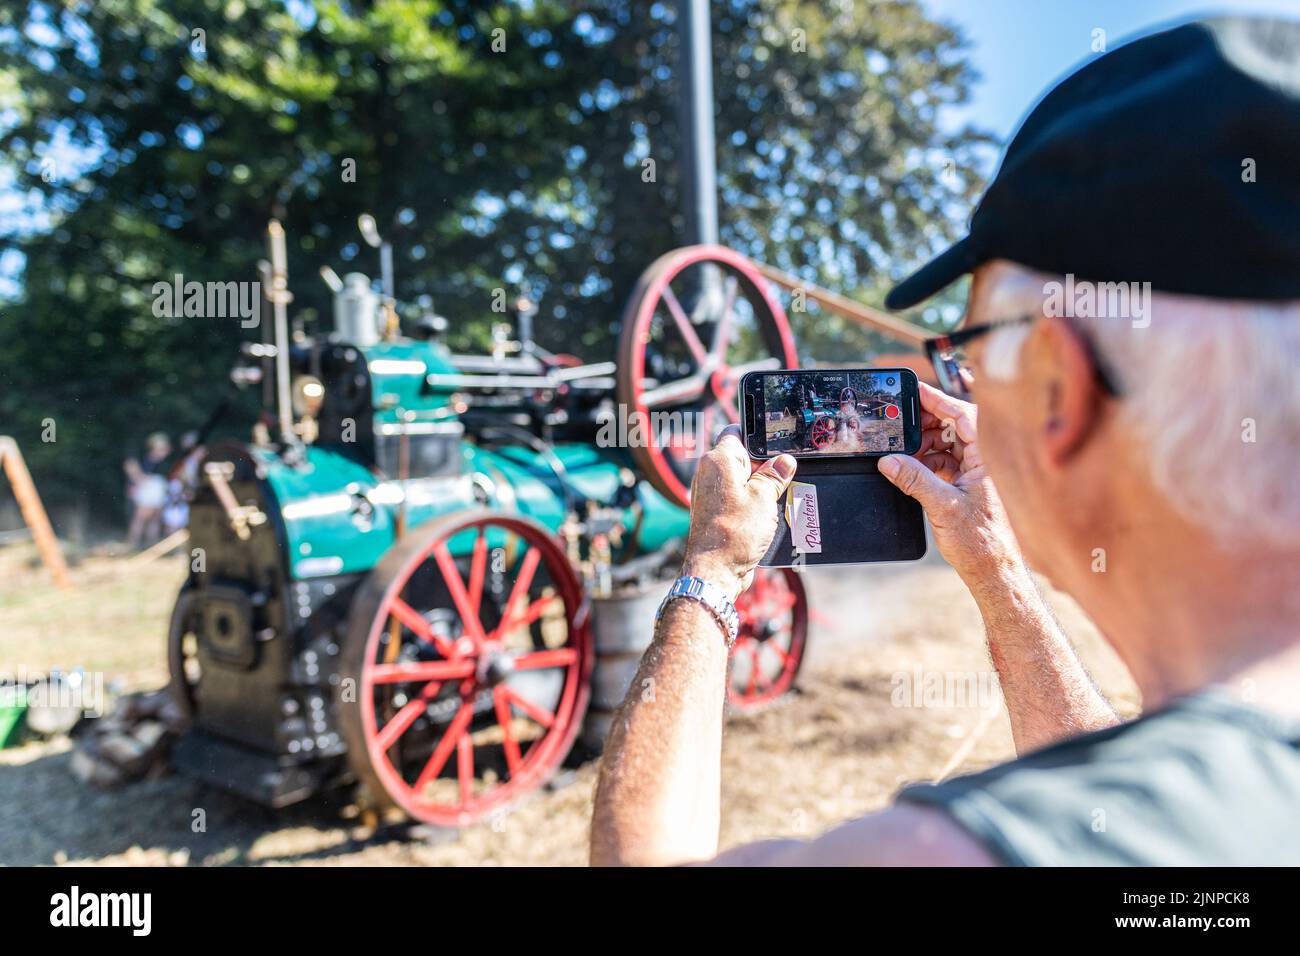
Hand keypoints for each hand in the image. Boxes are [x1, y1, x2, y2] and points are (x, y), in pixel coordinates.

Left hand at [681, 426, 796, 600]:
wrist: (716, 570)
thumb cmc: (734, 532)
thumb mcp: (765, 497)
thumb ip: (775, 475)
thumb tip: (784, 461)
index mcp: (719, 460)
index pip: (738, 433)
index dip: (760, 439)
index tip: (778, 450)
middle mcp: (709, 474)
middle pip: (743, 459)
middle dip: (764, 469)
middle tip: (781, 482)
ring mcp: (711, 494)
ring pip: (742, 482)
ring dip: (760, 491)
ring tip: (774, 504)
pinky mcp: (715, 512)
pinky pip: (738, 500)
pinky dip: (752, 506)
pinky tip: (765, 519)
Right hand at [878, 382, 1024, 587]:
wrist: (993, 569)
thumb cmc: (982, 541)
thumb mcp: (942, 506)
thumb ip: (914, 478)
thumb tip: (889, 460)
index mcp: (986, 456)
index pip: (962, 414)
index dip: (937, 399)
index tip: (914, 391)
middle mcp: (984, 458)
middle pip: (954, 425)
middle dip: (926, 423)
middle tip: (900, 423)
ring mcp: (977, 470)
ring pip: (948, 443)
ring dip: (924, 444)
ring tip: (903, 452)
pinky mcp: (968, 483)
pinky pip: (945, 461)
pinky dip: (927, 461)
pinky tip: (911, 469)